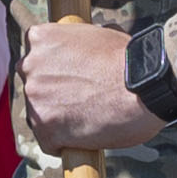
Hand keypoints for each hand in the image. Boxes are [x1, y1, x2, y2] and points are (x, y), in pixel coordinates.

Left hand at [19, 16, 164, 151]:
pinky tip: (83, 137)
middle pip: (32, 83)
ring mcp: (35, 99)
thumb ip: (78, 42)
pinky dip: (62, 143)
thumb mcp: (100, 34)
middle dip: (51, 92)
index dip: (52, 66)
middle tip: (78, 98)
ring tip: (86, 118)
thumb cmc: (130, 60)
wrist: (146, 88)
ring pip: (37, 113)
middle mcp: (31, 66)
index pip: (34, 53)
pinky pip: (48, 141)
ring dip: (56, 117)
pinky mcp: (45, 129)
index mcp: (41, 38)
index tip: (67, 75)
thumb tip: (83, 50)